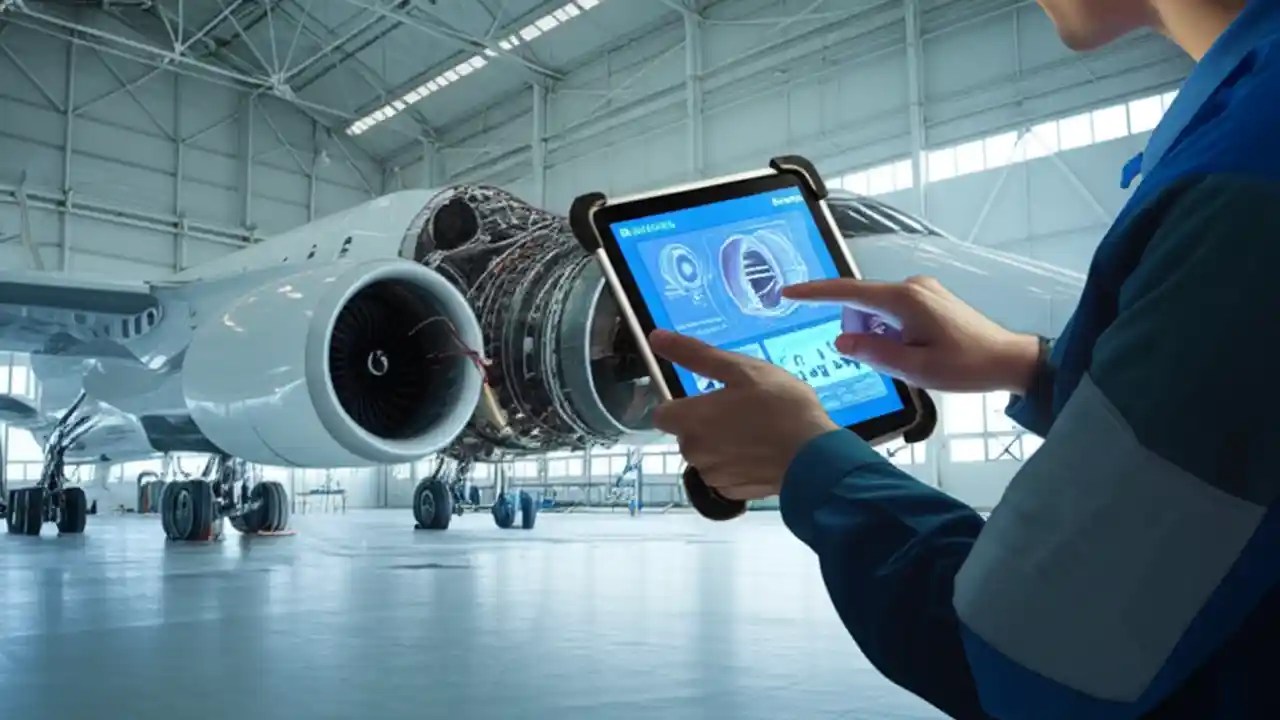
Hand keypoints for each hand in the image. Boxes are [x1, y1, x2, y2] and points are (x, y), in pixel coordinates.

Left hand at [649, 330, 839, 500]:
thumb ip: (695, 355)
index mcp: (690, 420)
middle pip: (686, 434)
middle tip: (742, 411)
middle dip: (705, 423)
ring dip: (720, 445)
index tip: (709, 398)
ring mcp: (712, 476)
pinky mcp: (732, 493)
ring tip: (755, 432)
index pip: (662, 413)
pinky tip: (761, 454)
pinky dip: (736, 466)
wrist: (815, 456)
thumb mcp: (741, 369)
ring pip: (705, 456)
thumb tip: (656, 337)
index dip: (682, 404)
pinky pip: (724, 475)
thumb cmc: (780, 405)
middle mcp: (693, 452)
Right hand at [782, 275, 1040, 393]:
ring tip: (913, 359)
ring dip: (881, 336)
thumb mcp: (915, 369)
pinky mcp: (929, 297)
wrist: (1008, 359)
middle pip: (862, 307)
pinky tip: (917, 350)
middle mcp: (911, 286)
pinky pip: (893, 313)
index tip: (788, 293)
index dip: (815, 293)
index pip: (848, 292)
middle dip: (863, 334)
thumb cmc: (964, 366)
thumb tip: (841, 340)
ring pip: (878, 313)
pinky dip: (893, 332)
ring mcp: (921, 289)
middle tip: (896, 363)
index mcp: (904, 300)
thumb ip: (874, 353)